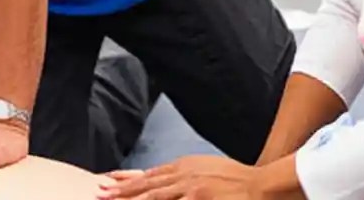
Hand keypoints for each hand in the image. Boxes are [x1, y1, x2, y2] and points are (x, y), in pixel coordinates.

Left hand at [97, 155, 262, 199]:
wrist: (263, 184)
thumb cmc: (239, 181)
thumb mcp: (207, 170)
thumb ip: (187, 176)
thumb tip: (171, 181)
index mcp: (185, 166)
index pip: (150, 174)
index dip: (128, 179)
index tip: (109, 182)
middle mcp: (185, 174)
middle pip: (146, 183)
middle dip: (121, 190)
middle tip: (100, 194)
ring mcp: (191, 187)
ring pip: (154, 195)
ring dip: (132, 199)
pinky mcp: (200, 197)